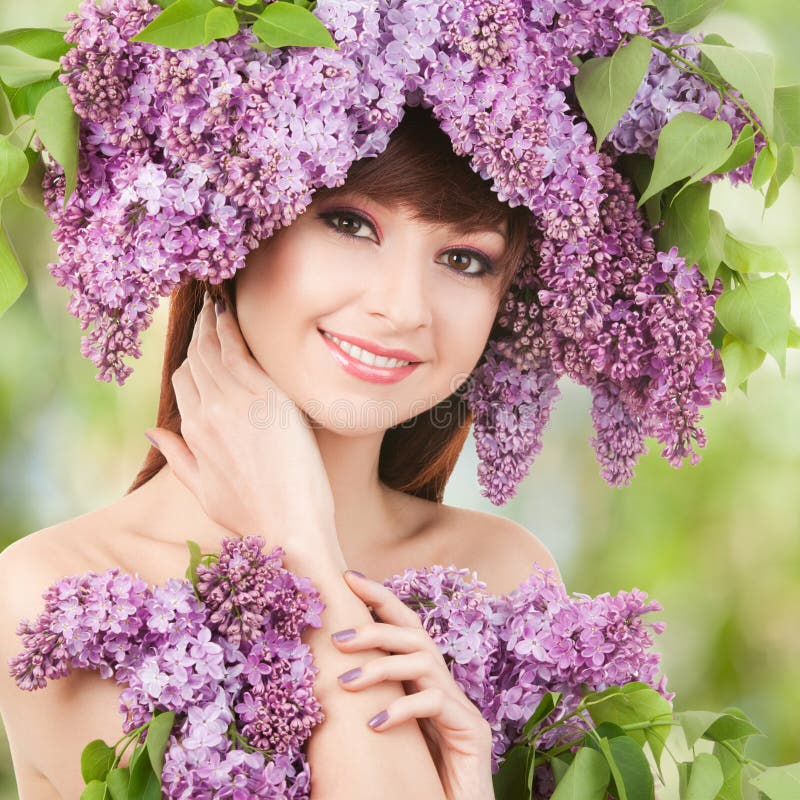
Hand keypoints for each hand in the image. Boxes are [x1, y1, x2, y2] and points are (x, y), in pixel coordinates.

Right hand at [146, 291, 336, 553]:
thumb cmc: (253, 515)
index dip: (191, 358)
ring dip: (213, 323)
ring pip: (215, 351)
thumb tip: (152, 429)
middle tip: (204, 308)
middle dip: (199, 332)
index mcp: (192, 433)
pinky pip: (241, 352)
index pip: (183, 381)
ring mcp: (236, 402)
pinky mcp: (267, 397)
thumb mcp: (203, 490)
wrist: (291, 527)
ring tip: (215, 302)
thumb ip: (177, 456)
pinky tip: (229, 311)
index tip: (199, 340)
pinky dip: (232, 329)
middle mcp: (208, 412)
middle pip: (196, 360)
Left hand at [331, 570, 494, 799]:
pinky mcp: (472, 731)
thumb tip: (320, 682)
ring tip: (345, 683)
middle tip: (336, 637)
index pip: (405, 627)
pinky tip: (374, 724)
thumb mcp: (382, 736)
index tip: (347, 577)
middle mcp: (445, 686)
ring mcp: (462, 707)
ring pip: (425, 661)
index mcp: (424, 682)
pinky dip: (402, 707)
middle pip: (416, 634)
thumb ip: (366, 706)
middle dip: (376, 627)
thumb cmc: (414, 780)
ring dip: (382, 666)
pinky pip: (436, 703)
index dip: (380, 598)